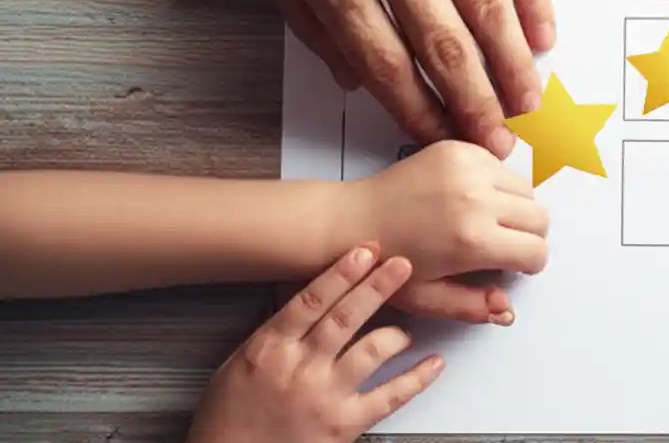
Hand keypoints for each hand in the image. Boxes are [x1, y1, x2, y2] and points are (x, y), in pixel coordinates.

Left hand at [175, 0, 554, 154]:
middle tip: (499, 140)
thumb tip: (356, 80)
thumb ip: (309, 23)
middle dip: (476, 106)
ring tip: (528, 99)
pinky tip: (542, 32)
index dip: (421, 114)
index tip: (443, 141)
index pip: (388, 66)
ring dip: (512, 62)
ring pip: (486, 5)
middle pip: (446, 47)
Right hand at [187, 246, 442, 442]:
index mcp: (270, 348)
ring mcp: (325, 395)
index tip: (363, 252)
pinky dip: (417, 378)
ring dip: (397, 333)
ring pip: (372, 351)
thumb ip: (275, 334)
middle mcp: (300, 367)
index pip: (311, 301)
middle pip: (346, 317)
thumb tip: (306, 303)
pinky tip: (433, 363)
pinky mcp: (345, 423)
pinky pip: (391, 396)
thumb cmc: (228, 419)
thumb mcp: (237, 365)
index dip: (340, 273)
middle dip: (377, 287)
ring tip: (408, 327)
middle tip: (401, 264)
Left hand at [338, 140, 548, 322]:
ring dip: (516, 206)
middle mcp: (477, 199)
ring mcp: (468, 168)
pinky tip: (470, 196)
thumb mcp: (428, 298)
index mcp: (473, 240)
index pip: (536, 250)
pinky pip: (500, 164)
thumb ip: (473, 306)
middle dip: (529, 235)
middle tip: (504, 244)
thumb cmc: (386, 262)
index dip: (529, 264)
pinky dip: (495, 181)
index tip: (514, 265)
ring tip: (487, 219)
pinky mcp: (458, 149)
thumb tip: (507, 309)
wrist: (352, 219)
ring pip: (526, 187)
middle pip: (540, 216)